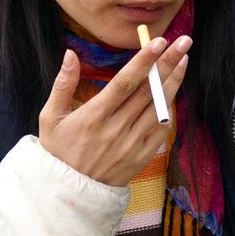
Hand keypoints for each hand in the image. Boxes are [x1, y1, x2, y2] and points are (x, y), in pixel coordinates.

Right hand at [38, 35, 191, 186]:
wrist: (70, 194)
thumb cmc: (59, 151)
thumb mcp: (50, 117)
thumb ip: (63, 84)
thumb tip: (70, 54)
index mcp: (94, 116)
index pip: (125, 83)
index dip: (143, 61)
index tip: (158, 41)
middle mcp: (116, 129)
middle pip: (147, 91)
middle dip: (167, 63)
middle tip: (184, 41)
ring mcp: (132, 144)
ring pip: (159, 107)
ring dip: (173, 82)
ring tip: (184, 59)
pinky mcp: (142, 156)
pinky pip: (161, 129)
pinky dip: (169, 108)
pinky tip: (174, 90)